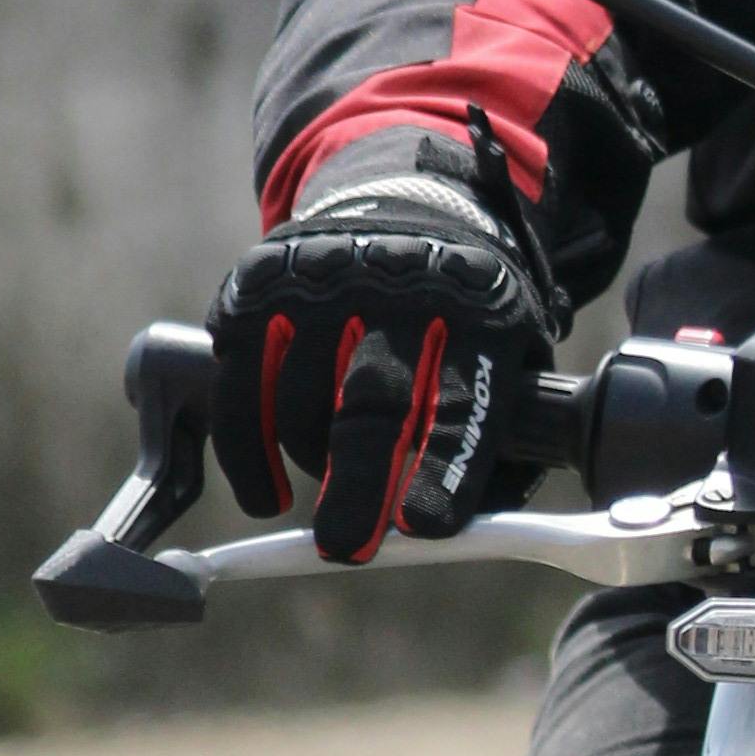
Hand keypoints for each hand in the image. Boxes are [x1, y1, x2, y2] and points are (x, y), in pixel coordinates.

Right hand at [208, 141, 556, 563]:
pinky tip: (267, 491)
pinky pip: (241, 385)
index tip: (420, 527)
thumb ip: (499, 443)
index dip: (442, 467)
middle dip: (356, 483)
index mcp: (477, 313)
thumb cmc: (464, 322)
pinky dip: (247, 451)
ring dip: (310, 465)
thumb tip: (461, 534)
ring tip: (329, 493)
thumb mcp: (512, 359)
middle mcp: (398, 290)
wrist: (407, 210)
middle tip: (345, 546)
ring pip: (302, 399)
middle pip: (372, 398)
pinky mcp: (260, 288)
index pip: (462, 401)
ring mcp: (322, 283)